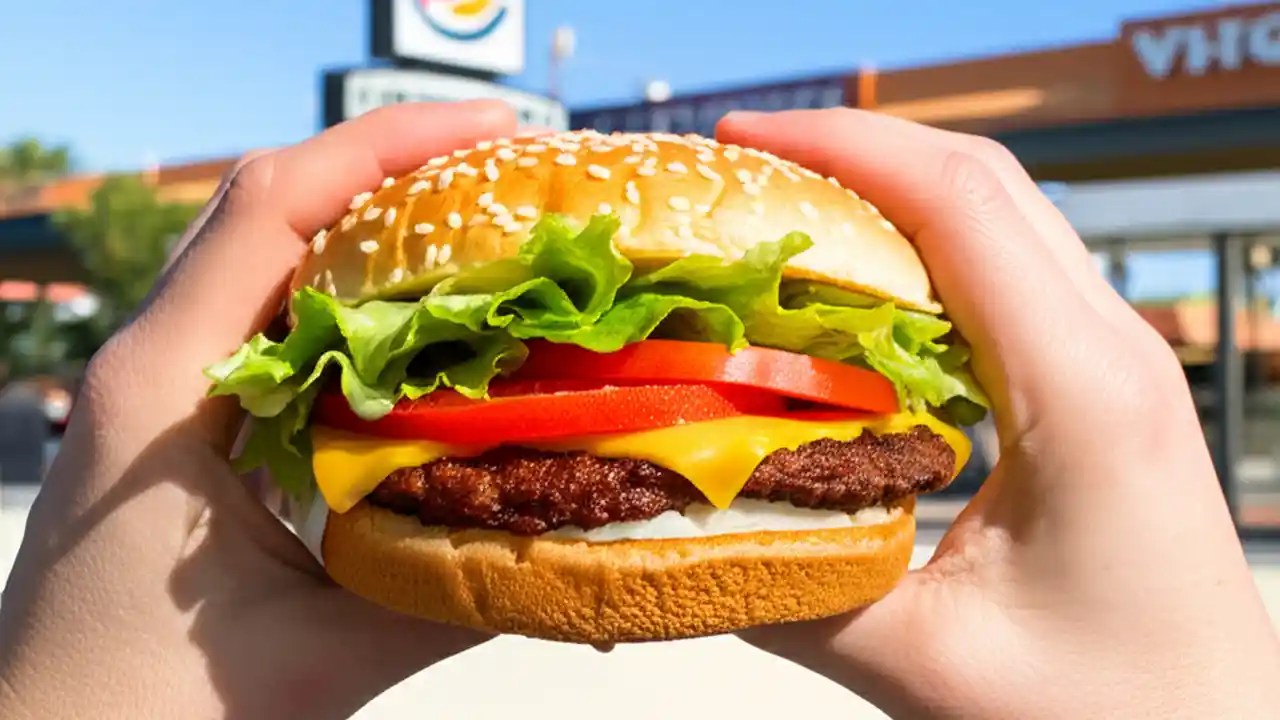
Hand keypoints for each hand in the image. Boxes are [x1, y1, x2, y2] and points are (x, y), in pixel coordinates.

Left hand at [0, 101, 516, 719]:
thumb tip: (574, 546)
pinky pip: (273, 320)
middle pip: (273, 206)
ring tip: (484, 223)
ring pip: (271, 256)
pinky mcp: (185, 419)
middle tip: (515, 170)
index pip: (271, 209)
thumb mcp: (315, 659)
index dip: (386, 149)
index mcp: (165, 391)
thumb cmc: (139, 711)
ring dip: (374, 224)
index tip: (494, 134)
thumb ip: (450, 597)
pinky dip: (355, 296)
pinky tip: (423, 320)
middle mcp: (154, 364)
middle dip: (395, 168)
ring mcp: (164, 386)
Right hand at [717, 109, 1279, 718]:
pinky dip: (919, 253)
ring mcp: (1112, 363)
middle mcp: (1111, 352)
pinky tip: (853, 292)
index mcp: (1081, 393)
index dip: (842, 149)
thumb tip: (674, 524)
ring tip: (783, 209)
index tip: (739, 139)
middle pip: (979, 185)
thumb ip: (787, 592)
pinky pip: (1004, 278)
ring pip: (997, 221)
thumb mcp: (929, 665)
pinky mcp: (1095, 388)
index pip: (957, 207)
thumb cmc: (1115, 713)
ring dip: (887, 194)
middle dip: (852, 151)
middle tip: (738, 166)